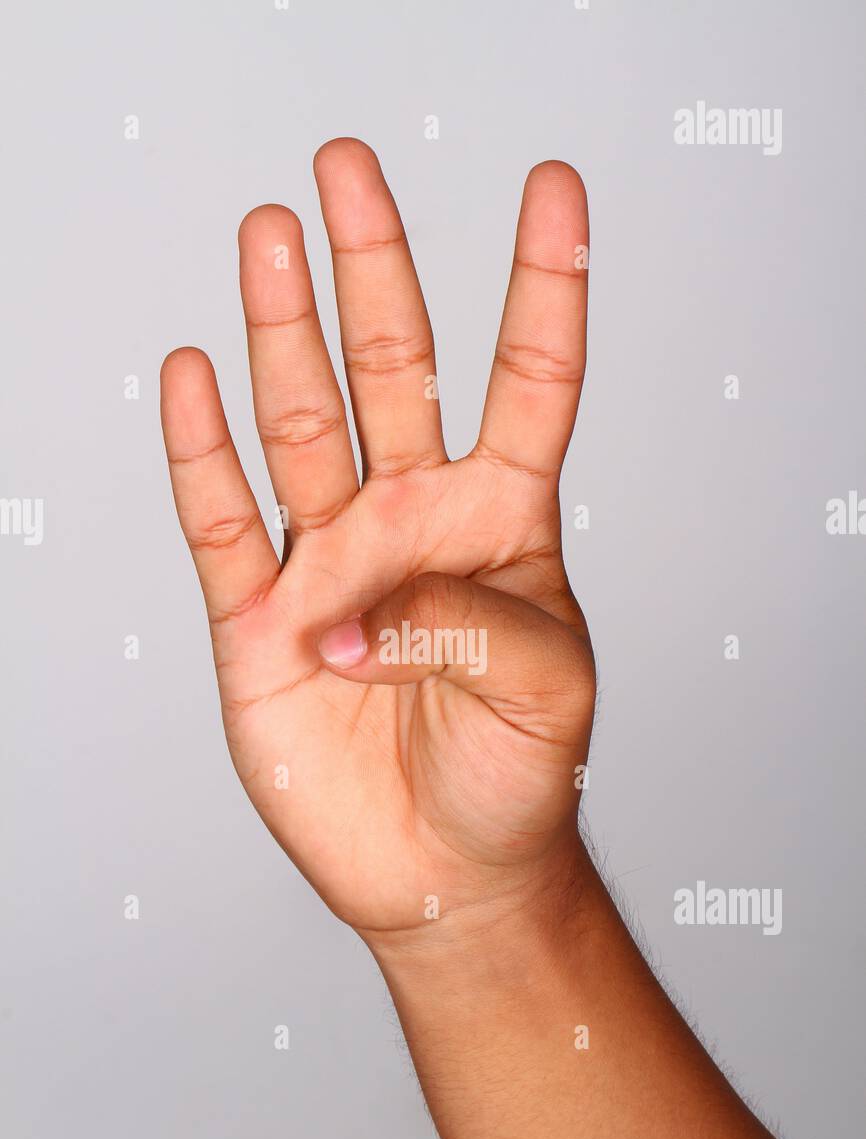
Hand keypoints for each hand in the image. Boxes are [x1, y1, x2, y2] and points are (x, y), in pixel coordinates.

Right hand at [160, 139, 593, 934]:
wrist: (448, 871)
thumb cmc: (518, 776)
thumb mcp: (548, 691)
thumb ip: (470, 624)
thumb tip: (358, 606)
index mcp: (498, 521)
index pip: (530, 380)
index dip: (545, 285)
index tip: (551, 190)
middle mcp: (408, 524)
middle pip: (390, 371)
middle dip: (371, 270)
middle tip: (347, 170)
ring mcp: (330, 567)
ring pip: (302, 426)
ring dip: (283, 334)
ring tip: (269, 236)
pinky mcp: (261, 626)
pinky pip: (223, 525)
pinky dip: (202, 456)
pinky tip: (194, 378)